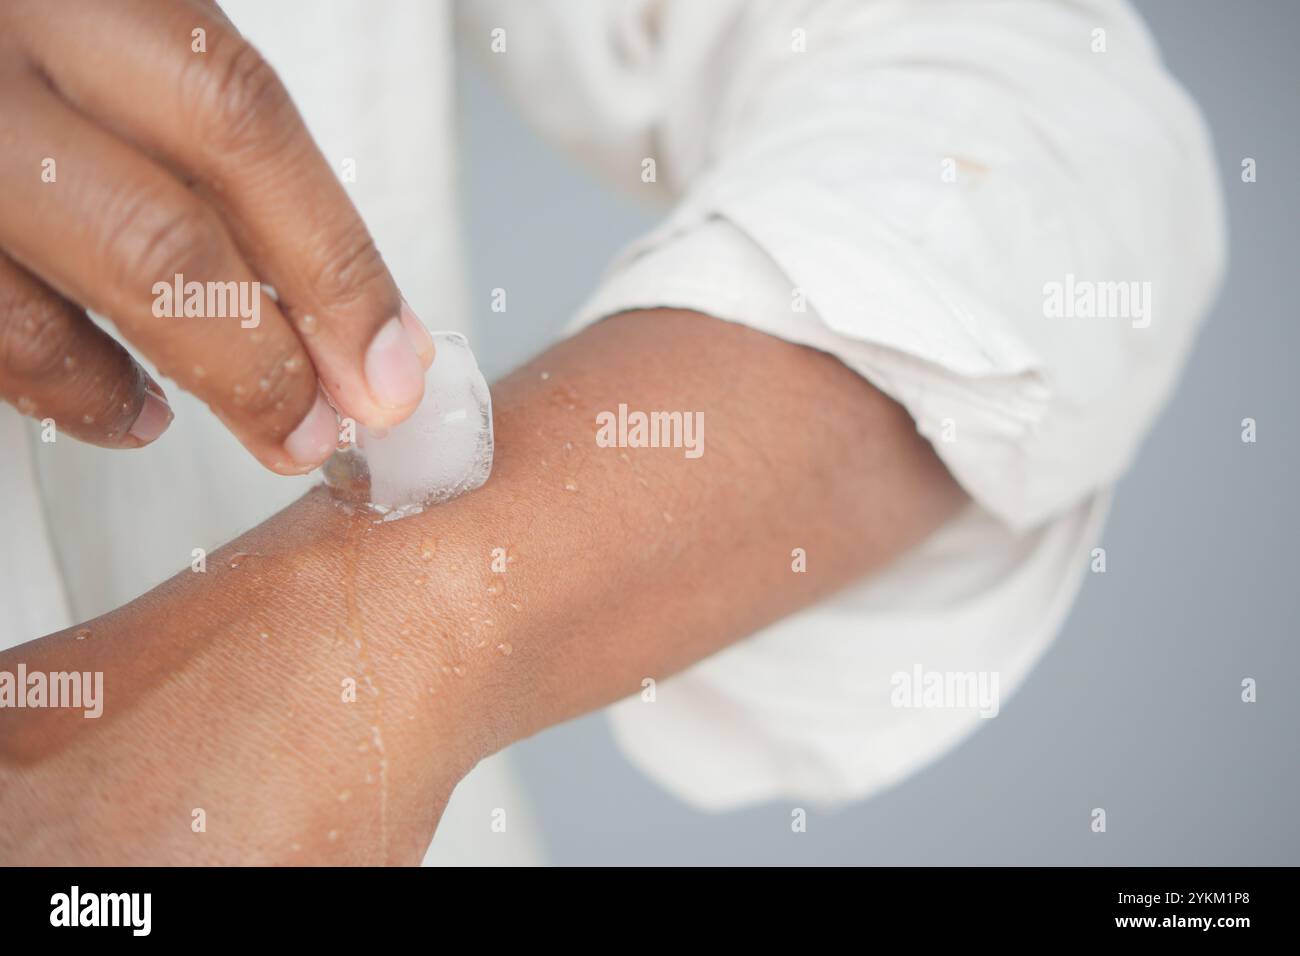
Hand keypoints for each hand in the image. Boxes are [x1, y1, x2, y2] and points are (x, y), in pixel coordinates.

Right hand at [0, 0, 433, 472]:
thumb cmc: (18, 21)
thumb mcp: (115, 24)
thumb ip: (216, 139)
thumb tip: (343, 306)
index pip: (238, 123)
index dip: (332, 261)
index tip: (389, 364)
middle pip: (152, 237)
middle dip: (259, 362)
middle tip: (318, 432)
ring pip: (34, 308)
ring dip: (152, 389)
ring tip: (228, 423)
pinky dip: (52, 382)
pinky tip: (118, 403)